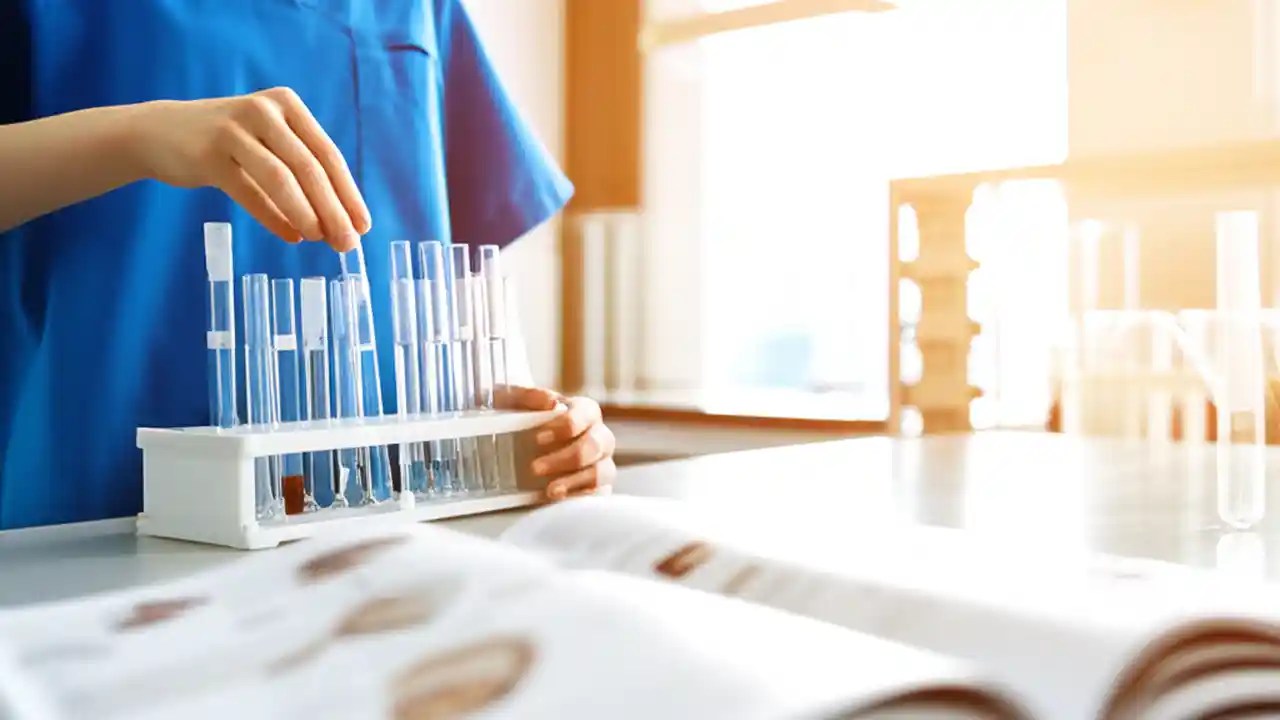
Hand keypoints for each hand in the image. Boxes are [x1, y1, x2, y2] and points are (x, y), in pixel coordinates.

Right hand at [129, 87, 369, 249]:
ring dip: (306, 214)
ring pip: (280, 179)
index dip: (348, 192)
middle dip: (333, 210)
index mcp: (287, 104)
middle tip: (347, 243)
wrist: (160, 132)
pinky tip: (291, 237)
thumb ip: (302, 170)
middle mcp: (263, 111)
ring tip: (322, 240)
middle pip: (309, 167)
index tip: (363, 225)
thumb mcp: (270, 140)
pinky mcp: (207, 156)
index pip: (328, 154)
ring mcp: (233, 131)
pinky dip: (273, 218)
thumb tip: (340, 221)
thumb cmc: (230, 142)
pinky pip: (249, 193)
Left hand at [496, 387, 616, 500]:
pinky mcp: (597, 489)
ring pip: (603, 472)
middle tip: (534, 468)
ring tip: (550, 491)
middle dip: (567, 458)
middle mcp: (599, 436)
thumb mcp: (513, 402)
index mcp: (585, 411)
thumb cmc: (519, 418)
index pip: (587, 413)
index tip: (538, 438)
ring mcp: (601, 464)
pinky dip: (581, 499)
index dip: (567, 425)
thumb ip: (527, 396)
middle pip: (596, 445)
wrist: (516, 444)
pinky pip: (600, 496)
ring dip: (576, 481)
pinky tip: (558, 502)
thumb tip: (550, 402)